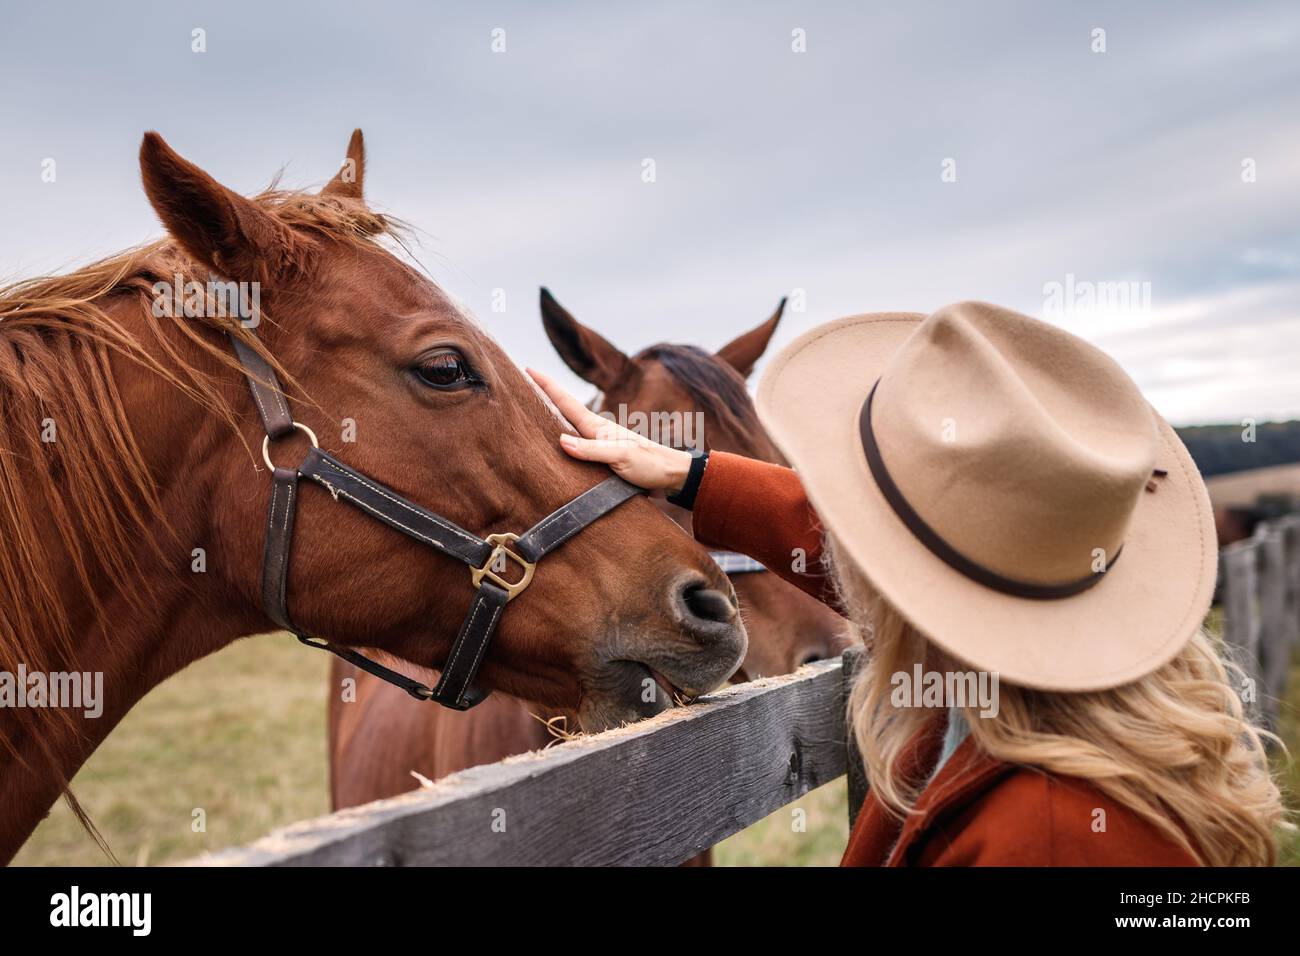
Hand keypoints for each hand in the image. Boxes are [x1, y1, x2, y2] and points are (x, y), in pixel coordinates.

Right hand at [527, 368, 693, 492]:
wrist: (673, 475)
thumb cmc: (650, 465)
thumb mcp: (622, 457)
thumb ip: (593, 450)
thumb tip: (561, 441)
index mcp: (598, 428)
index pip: (566, 403)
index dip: (546, 386)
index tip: (528, 369)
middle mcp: (596, 432)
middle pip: (564, 410)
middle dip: (543, 396)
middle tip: (523, 382)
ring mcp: (600, 444)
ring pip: (569, 427)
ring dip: (552, 416)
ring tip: (532, 408)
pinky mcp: (604, 459)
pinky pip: (577, 445)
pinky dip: (563, 439)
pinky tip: (557, 442)